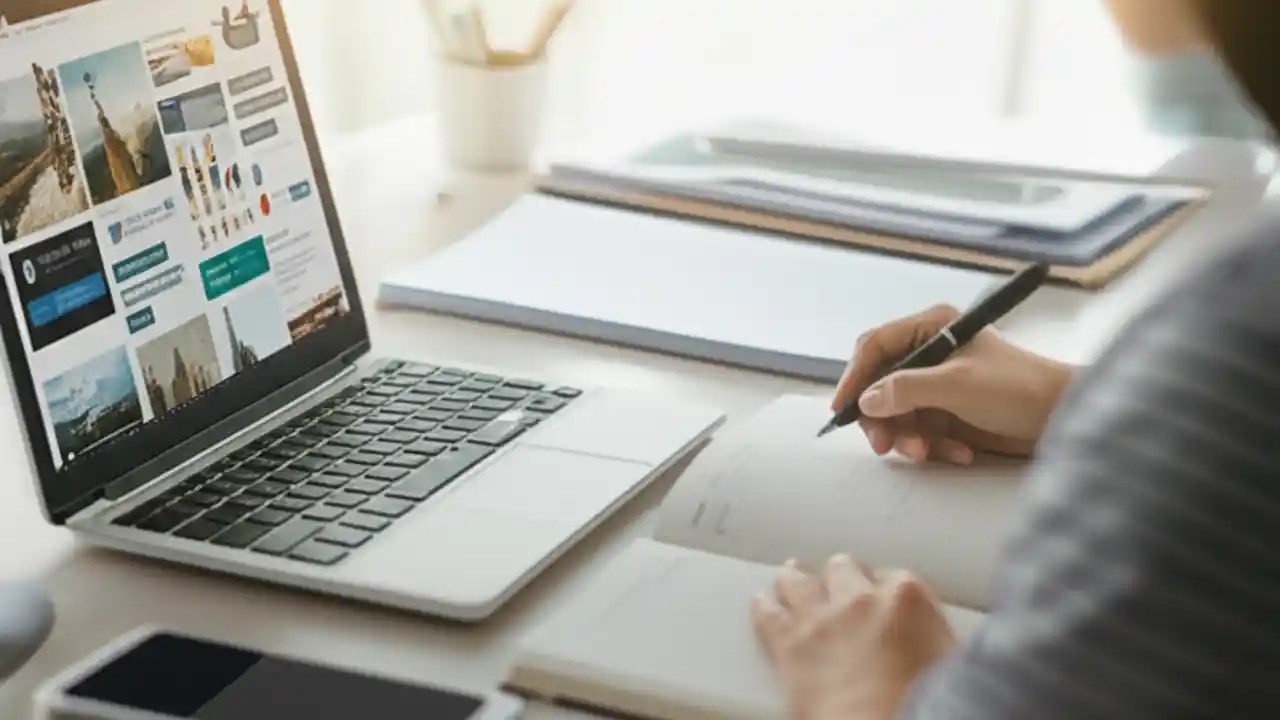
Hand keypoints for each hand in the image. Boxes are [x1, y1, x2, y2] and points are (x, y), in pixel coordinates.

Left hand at [753, 556, 954, 719]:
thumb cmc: (928, 704)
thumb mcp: (954, 664)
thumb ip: (939, 640)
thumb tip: (940, 645)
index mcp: (906, 599)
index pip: (897, 579)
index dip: (888, 589)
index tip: (887, 598)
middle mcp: (859, 598)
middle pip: (844, 569)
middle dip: (842, 576)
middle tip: (841, 582)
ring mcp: (820, 619)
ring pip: (799, 581)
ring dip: (797, 578)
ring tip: (792, 574)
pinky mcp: (789, 645)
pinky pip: (768, 614)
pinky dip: (765, 606)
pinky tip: (762, 602)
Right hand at [833, 304, 1074, 464]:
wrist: (1063, 417)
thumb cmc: (1019, 388)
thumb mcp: (958, 385)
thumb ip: (907, 389)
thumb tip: (866, 400)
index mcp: (932, 328)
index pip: (875, 346)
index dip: (854, 377)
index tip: (843, 409)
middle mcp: (930, 353)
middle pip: (880, 385)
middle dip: (883, 418)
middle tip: (886, 445)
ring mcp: (938, 385)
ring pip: (897, 414)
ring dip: (909, 438)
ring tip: (931, 453)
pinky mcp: (949, 413)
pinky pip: (920, 432)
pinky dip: (933, 446)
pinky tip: (960, 452)